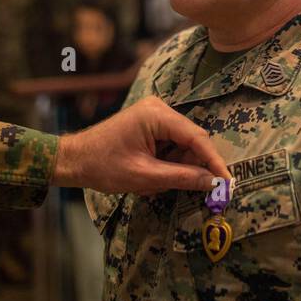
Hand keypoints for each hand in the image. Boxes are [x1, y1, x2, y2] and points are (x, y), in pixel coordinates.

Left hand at [53, 96, 230, 194]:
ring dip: (174, 169)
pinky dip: (165, 165)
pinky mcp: (150, 127)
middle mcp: (159, 109)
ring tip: (151, 183)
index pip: (196, 138)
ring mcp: (154, 117)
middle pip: (191, 142)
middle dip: (190, 167)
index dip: (213, 161)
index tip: (227, 182)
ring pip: (182, 147)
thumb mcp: (145, 176)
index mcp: (156, 115)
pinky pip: (170, 147)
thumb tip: (213, 183)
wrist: (74, 160)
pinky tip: (148, 176)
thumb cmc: (103, 166)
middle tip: (192, 190)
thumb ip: (182, 178)